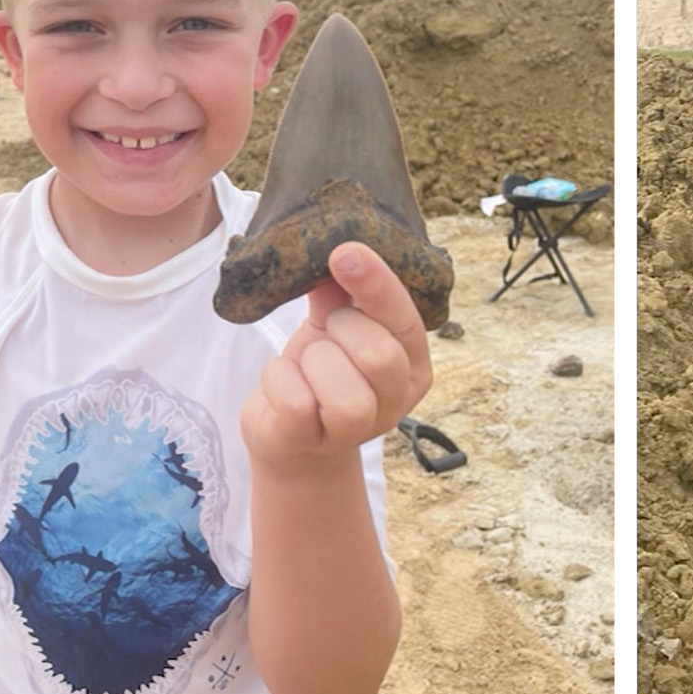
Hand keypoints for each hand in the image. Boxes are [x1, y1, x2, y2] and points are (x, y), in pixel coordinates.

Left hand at [240, 242, 433, 472]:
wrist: (286, 429)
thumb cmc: (319, 369)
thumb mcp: (333, 323)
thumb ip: (340, 290)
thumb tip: (337, 249)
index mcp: (412, 363)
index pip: (406, 319)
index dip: (376, 284)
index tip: (344, 252)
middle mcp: (397, 401)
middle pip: (379, 355)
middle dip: (339, 329)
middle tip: (324, 331)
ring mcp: (358, 430)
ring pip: (346, 394)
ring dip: (313, 363)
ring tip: (306, 363)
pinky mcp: (312, 443)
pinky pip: (297, 404)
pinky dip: (280, 380)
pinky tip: (282, 383)